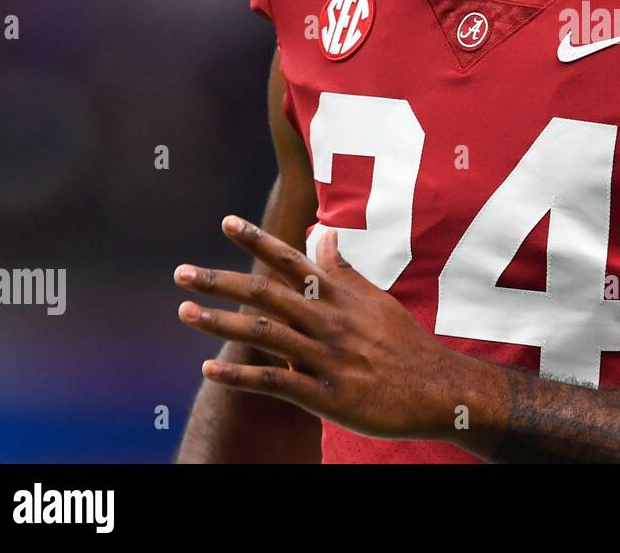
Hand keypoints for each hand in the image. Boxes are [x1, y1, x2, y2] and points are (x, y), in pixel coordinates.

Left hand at [174, 216, 462, 439]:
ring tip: (184, 312)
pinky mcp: (327, 395)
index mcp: (342, 296)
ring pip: (265, 334)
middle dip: (222, 281)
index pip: (293, 260)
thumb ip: (343, 269)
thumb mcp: (376, 300)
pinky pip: (276, 382)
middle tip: (181, 272)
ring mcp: (328, 358)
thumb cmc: (404, 344)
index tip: (226, 223)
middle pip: (267, 293)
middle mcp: (331, 321)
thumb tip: (321, 233)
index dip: (258, 241)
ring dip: (220, 322)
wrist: (438, 390)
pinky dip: (241, 376)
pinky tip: (209, 371)